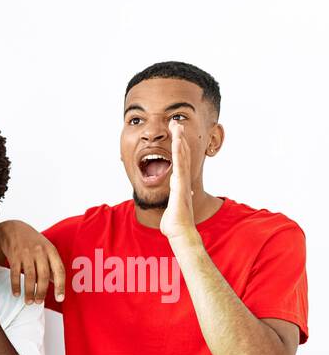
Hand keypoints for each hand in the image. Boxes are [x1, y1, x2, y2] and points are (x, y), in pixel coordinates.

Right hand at [0, 219, 64, 303]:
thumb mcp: (46, 249)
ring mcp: (26, 254)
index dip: (60, 286)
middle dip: (41, 291)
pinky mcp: (14, 256)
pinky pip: (15, 274)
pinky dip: (16, 286)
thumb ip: (52, 265)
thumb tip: (57, 283)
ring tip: (29, 302)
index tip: (60, 298)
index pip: (59, 270)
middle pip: (43, 275)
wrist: (13, 229)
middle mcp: (40, 251)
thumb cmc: (32, 242)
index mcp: (51, 250)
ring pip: (29, 276)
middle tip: (39, 302)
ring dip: (29, 292)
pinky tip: (17, 294)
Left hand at [160, 120, 197, 242]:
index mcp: (178, 183)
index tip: (175, 134)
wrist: (180, 232)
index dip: (177, 147)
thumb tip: (180, 201)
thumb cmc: (174, 223)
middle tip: (177, 122)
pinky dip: (178, 154)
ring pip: (181, 157)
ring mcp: (181, 181)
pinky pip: (179, 166)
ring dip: (179, 141)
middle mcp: (181, 180)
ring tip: (178, 126)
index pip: (178, 161)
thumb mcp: (172, 208)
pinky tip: (177, 143)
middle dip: (179, 138)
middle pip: (181, 154)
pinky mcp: (180, 185)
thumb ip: (174, 202)